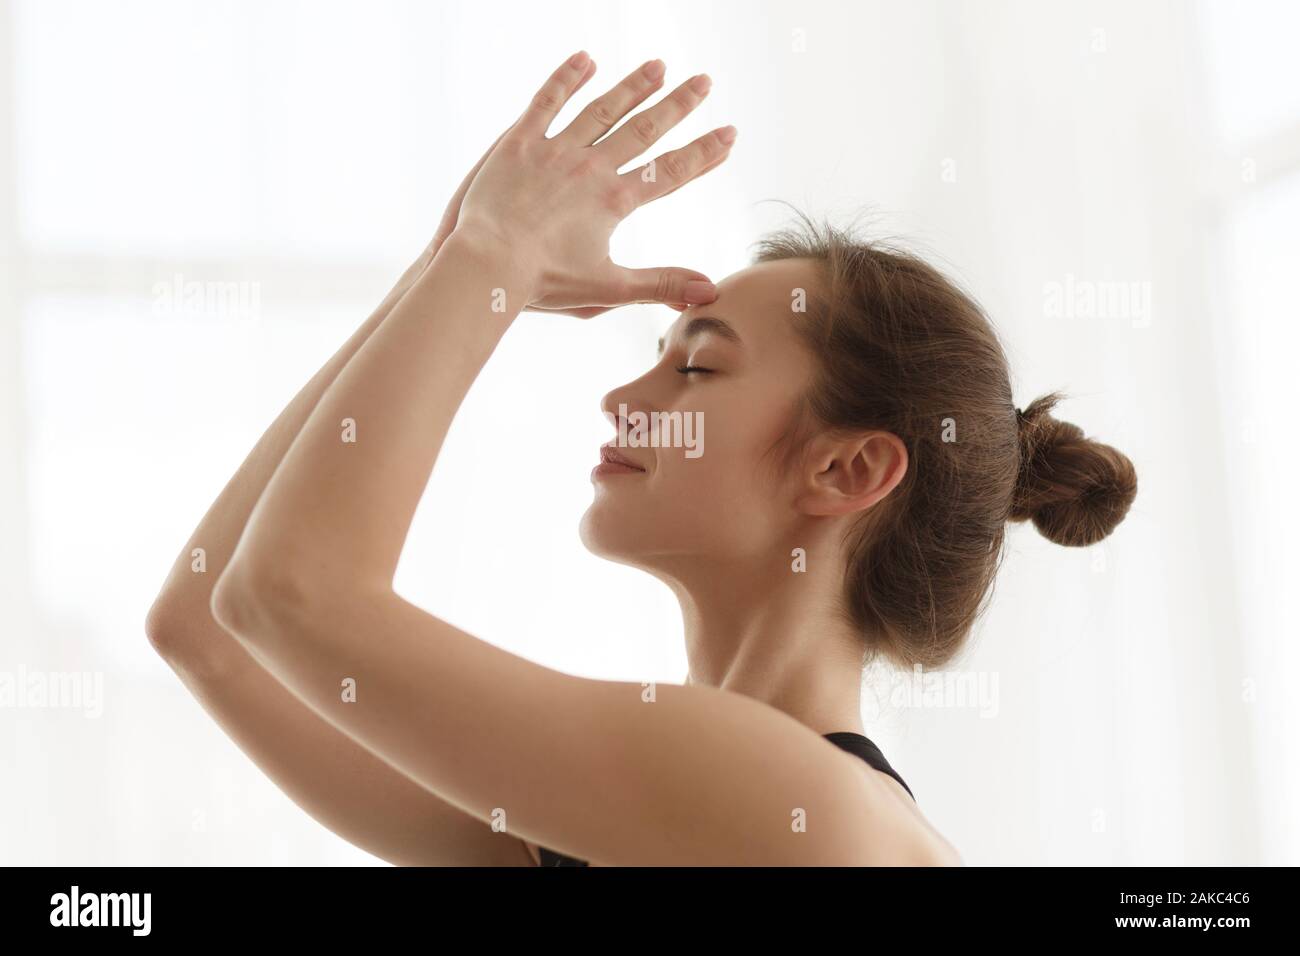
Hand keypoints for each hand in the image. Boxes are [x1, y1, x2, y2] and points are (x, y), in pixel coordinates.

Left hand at [454, 51, 734, 314]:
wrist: (487, 265)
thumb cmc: (543, 282)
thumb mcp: (608, 288)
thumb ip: (661, 284)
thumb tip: (709, 291)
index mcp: (614, 201)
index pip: (670, 172)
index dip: (703, 155)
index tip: (729, 135)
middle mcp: (590, 168)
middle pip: (643, 130)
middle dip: (677, 105)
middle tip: (704, 81)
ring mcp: (554, 152)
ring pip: (601, 110)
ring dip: (632, 87)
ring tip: (657, 66)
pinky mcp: (519, 144)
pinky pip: (546, 103)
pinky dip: (566, 79)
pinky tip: (585, 59)